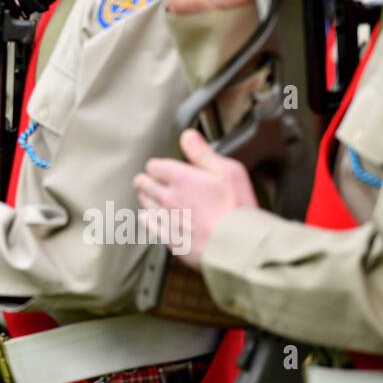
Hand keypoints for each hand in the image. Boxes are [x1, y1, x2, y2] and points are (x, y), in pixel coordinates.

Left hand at [134, 129, 258, 268]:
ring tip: (153, 196)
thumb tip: (187, 136)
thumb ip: (202, 152)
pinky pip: (150, 225)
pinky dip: (150, 219)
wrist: (240, 246)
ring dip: (147, 198)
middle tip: (151, 180)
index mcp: (180, 178)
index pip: (153, 166)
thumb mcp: (228, 170)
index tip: (165, 168)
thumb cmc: (237, 208)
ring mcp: (167, 220)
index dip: (159, 165)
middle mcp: (168, 198)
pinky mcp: (170, 240)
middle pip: (143, 183)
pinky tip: (154, 218)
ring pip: (145, 203)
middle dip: (146, 179)